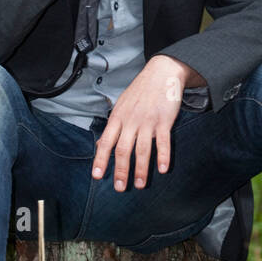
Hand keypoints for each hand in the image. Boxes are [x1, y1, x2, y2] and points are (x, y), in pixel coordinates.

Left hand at [91, 56, 188, 189]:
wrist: (162, 72)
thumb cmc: (140, 90)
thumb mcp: (121, 106)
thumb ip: (112, 127)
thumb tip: (98, 146)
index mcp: (118, 117)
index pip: (106, 141)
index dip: (100, 160)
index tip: (97, 176)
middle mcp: (131, 120)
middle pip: (123, 149)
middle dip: (121, 170)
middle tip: (120, 188)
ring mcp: (148, 120)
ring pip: (142, 148)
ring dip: (141, 168)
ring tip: (140, 185)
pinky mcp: (164, 120)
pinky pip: (164, 141)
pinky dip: (163, 156)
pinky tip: (162, 169)